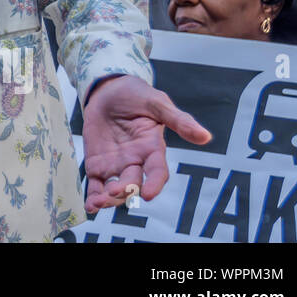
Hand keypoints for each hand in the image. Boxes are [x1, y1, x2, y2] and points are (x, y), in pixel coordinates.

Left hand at [81, 74, 210, 214]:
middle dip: (126, 190)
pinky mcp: (97, 163)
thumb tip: (205, 136)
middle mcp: (135, 161)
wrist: (108, 90)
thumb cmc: (137, 96)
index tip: (149, 194)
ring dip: (108, 199)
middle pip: (133, 182)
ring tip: (98, 203)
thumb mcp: (157, 103)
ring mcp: (116, 164)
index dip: (154, 184)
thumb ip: (178, 120)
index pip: (157, 171)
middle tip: (117, 191)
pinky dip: (93, 196)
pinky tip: (90, 206)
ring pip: (114, 188)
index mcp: (152, 149)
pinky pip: (96, 184)